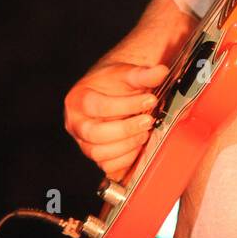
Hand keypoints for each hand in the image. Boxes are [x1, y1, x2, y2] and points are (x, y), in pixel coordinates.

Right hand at [63, 61, 167, 181]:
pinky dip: (125, 158)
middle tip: (148, 121)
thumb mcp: (127, 73)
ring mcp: (83, 141)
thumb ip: (143, 74)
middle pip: (95, 133)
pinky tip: (138, 145)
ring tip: (145, 133)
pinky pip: (106, 165)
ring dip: (127, 145)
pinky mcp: (94, 154)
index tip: (150, 100)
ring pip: (99, 153)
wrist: (110, 90)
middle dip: (126, 129)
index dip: (127, 105)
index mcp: (78, 99)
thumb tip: (160, 72)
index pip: (98, 106)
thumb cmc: (113, 83)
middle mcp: (76, 122)